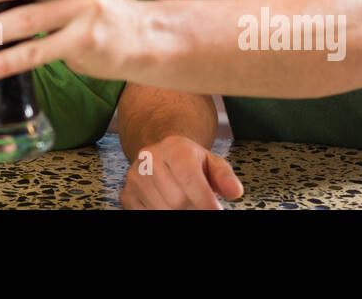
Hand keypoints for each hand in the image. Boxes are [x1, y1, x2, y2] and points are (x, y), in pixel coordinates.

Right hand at [120, 135, 243, 209]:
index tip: (216, 211)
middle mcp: (150, 158)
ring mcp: (135, 176)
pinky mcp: (126, 194)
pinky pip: (145, 215)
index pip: (188, 176)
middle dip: (192, 208)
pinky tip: (167, 205)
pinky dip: (160, 214)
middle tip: (198, 203)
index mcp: (174, 147)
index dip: (203, 198)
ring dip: (177, 213)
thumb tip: (234, 192)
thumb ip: (225, 177)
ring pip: (161, 210)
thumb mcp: (211, 163)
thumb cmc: (191, 163)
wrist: (162, 155)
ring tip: (184, 202)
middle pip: (176, 199)